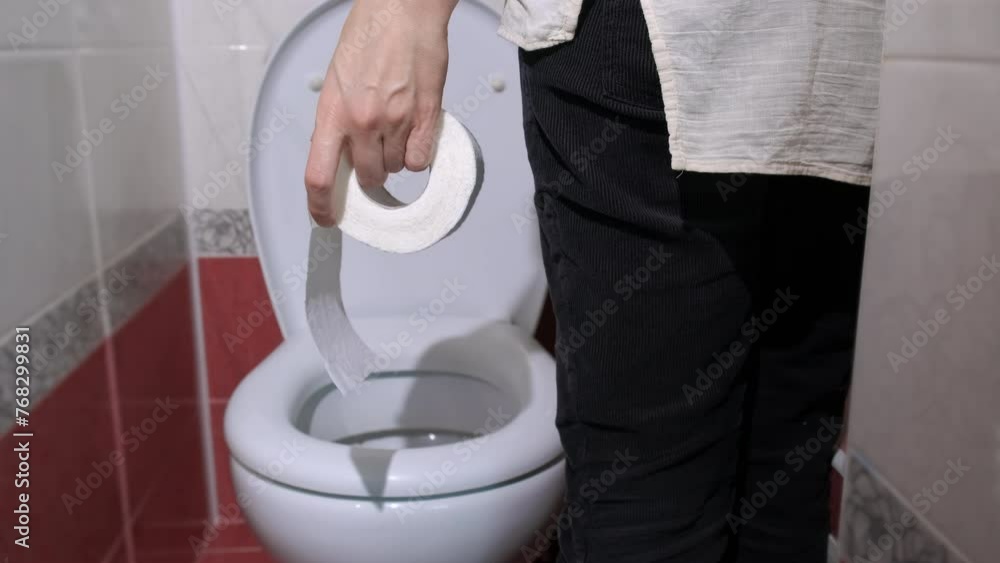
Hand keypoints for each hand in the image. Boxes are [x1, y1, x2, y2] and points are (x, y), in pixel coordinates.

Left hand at [305, 0, 457, 226]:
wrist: (404, 10)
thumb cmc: (370, 35)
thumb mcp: (338, 79)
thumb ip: (339, 119)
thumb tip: (342, 152)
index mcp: (332, 113)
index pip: (318, 175)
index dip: (320, 206)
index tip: (326, 218)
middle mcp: (362, 122)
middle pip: (368, 178)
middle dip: (371, 175)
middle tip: (376, 155)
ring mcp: (395, 121)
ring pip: (396, 168)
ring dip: (396, 159)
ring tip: (398, 127)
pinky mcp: (424, 117)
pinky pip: (421, 159)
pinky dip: (420, 154)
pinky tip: (417, 131)